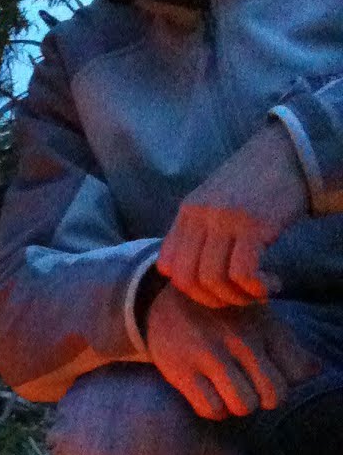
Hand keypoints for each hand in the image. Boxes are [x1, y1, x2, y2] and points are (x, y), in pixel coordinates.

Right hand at [146, 284, 317, 419]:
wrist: (165, 300)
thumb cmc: (222, 315)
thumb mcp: (259, 320)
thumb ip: (289, 347)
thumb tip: (314, 372)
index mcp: (265, 327)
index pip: (295, 374)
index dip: (283, 382)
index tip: (266, 374)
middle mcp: (242, 340)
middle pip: (272, 395)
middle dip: (261, 398)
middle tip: (245, 387)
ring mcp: (211, 356)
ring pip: (243, 406)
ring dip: (236, 406)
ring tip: (226, 392)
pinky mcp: (182, 371)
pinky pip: (211, 409)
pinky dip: (213, 409)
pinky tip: (207, 394)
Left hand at [157, 123, 307, 307]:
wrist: (287, 155)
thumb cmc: (253, 185)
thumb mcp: (214, 203)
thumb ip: (196, 231)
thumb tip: (181, 272)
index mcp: (187, 212)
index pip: (166, 265)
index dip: (187, 287)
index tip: (213, 289)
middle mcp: (201, 216)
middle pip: (186, 279)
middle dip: (210, 300)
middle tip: (234, 299)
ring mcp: (225, 220)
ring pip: (213, 279)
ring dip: (236, 297)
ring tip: (256, 292)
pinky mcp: (253, 225)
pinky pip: (242, 273)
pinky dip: (256, 288)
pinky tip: (271, 284)